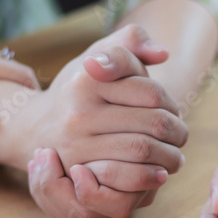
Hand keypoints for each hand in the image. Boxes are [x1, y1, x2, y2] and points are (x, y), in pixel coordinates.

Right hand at [25, 26, 187, 217]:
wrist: (37, 128)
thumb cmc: (80, 89)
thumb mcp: (98, 54)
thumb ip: (131, 41)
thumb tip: (162, 53)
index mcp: (88, 78)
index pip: (151, 92)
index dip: (171, 104)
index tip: (174, 112)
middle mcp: (79, 110)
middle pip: (152, 122)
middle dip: (176, 131)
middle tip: (180, 137)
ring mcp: (76, 143)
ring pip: (143, 150)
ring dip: (169, 156)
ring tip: (174, 156)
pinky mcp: (77, 171)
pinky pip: (126, 176)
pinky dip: (150, 177)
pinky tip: (159, 174)